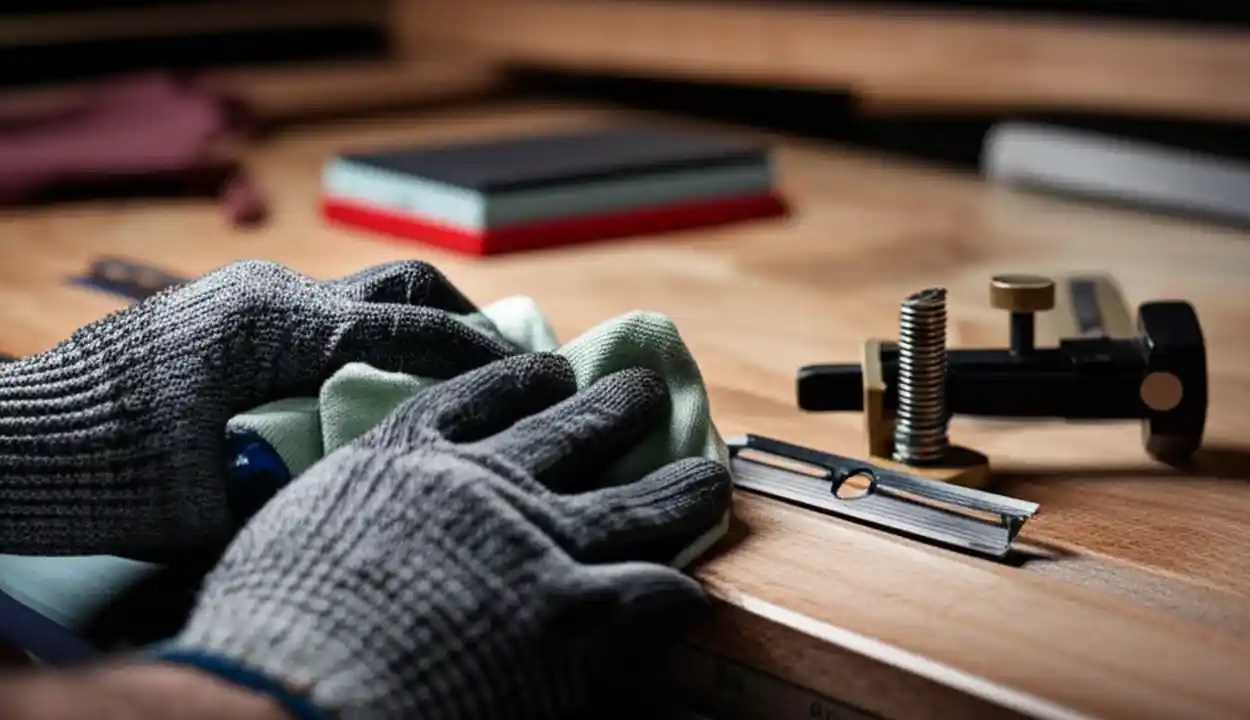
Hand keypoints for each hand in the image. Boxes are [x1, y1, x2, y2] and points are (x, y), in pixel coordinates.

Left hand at [0, 259, 511, 559]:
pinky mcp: (234, 309)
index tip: (537, 374)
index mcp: (279, 329)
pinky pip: (326, 312)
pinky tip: (379, 388)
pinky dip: (371, 338)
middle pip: (404, 281)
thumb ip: (313, 487)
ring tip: (453, 378)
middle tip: (505, 366)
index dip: (481, 354)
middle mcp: (273, 296)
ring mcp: (251, 295)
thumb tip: (385, 487)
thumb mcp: (222, 499)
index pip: (412, 327)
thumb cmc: (111, 474)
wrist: (19, 440)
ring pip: (366, 289)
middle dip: (463, 320)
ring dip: (417, 325)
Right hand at [161, 353, 731, 718]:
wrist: (298, 688)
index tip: (548, 368)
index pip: (479, 397)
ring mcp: (540, 542)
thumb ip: (347, 511)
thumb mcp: (294, 532)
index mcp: (410, 455)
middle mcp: (487, 483)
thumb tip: (354, 523)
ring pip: (633, 500)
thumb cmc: (274, 625)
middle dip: (614, 406)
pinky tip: (694, 593)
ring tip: (710, 474)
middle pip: (571, 429)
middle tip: (643, 391)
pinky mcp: (578, 614)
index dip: (521, 381)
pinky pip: (653, 593)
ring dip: (678, 485)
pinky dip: (678, 592)